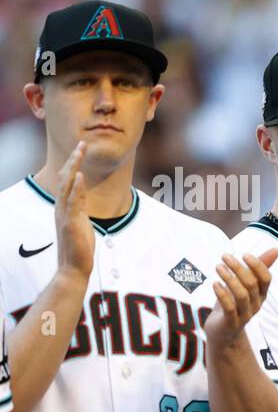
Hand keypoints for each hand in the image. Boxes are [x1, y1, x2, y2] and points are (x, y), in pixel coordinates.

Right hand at [54, 141, 94, 277]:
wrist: (74, 267)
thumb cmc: (78, 247)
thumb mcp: (81, 222)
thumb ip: (80, 208)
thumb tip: (81, 197)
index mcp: (65, 207)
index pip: (68, 181)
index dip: (73, 164)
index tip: (81, 149)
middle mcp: (62, 208)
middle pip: (66, 178)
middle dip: (74, 160)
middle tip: (82, 143)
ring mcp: (65, 215)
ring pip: (68, 186)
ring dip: (74, 168)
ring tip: (80, 152)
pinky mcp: (70, 223)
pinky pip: (73, 202)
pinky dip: (76, 188)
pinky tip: (79, 176)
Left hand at [204, 249, 277, 349]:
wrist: (223, 332)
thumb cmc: (234, 303)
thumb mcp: (246, 284)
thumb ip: (259, 267)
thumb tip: (276, 249)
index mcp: (261, 294)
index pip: (266, 278)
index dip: (257, 265)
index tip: (244, 254)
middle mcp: (256, 304)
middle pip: (251, 284)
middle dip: (238, 268)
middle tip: (225, 256)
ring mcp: (245, 315)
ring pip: (241, 295)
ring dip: (229, 278)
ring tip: (218, 267)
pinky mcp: (231, 322)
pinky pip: (229, 307)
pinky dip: (222, 294)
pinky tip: (214, 284)